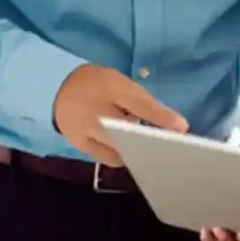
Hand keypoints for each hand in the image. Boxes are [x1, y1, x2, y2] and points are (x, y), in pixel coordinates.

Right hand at [52, 63, 188, 165]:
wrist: (57, 89)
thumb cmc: (98, 85)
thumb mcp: (119, 83)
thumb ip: (140, 101)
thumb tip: (166, 123)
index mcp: (110, 87)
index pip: (140, 104)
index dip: (162, 117)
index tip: (182, 128)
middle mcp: (96, 110)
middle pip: (128, 131)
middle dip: (150, 140)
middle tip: (169, 148)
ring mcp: (86, 130)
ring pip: (118, 148)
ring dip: (137, 151)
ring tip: (153, 153)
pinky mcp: (80, 145)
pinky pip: (107, 158)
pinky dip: (122, 157)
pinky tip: (132, 155)